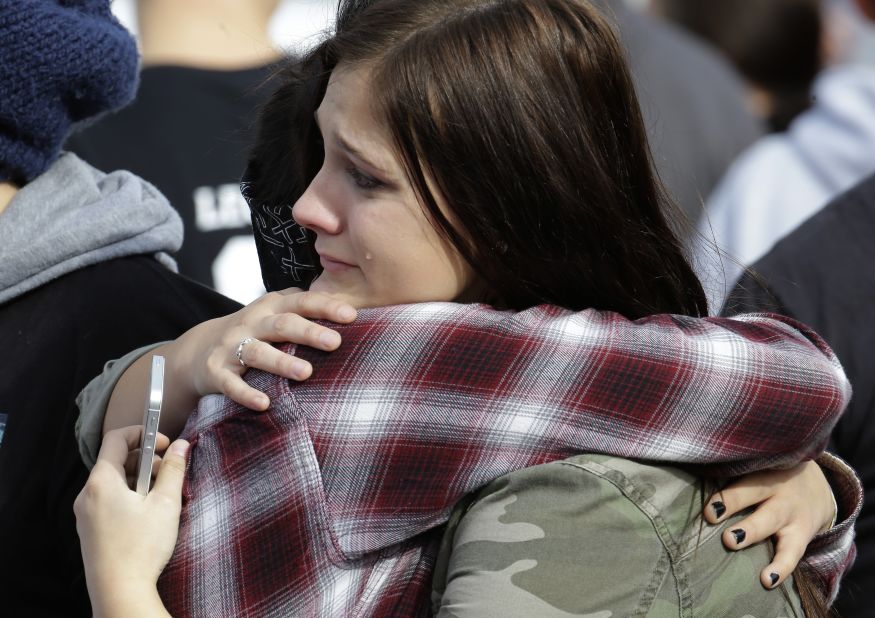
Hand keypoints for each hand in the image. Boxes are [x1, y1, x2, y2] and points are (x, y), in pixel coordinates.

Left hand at [74, 426, 187, 615]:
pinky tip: (147, 514)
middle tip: (168, 472)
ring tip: (161, 496)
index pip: (116, 438)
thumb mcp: (165, 504)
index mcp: (101, 481)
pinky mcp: (90, 530)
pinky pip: (108, 500)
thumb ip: (173, 470)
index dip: (143, 433)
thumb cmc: (141, 548)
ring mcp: (85, 513)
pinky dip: (128, 496)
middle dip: (145, 459)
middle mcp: (87, 494)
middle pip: (115, 460)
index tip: (164, 444)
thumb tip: (182, 445)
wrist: (119, 593)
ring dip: (138, 479)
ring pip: (113, 481)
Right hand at [172, 288, 356, 410]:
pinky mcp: (215, 371)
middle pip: (282, 324)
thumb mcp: (275, 314)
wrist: (198, 349)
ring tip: (305, 373)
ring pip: (257, 352)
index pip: (302, 302)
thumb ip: (305, 312)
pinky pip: (231, 384)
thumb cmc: (254, 332)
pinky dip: (246, 394)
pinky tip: (265, 404)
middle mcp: (252, 323)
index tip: (352, 316)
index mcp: (271, 306)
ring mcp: (231, 346)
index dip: (326, 307)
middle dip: (309, 332)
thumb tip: (354, 314)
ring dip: (281, 362)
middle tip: (335, 343)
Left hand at [704, 460, 835, 588]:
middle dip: (733, 503)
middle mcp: (778, 490)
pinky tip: (767, 580)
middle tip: (711, 515)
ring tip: (731, 541)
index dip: (724, 489)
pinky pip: (793, 553)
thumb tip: (690, 481)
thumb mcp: (761, 468)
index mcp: (764, 470)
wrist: (822, 488)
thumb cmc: (774, 477)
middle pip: (754, 492)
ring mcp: (792, 513)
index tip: (706, 503)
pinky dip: (781, 567)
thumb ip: (733, 475)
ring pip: (771, 522)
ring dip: (751, 532)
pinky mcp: (803, 535)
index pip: (741, 476)